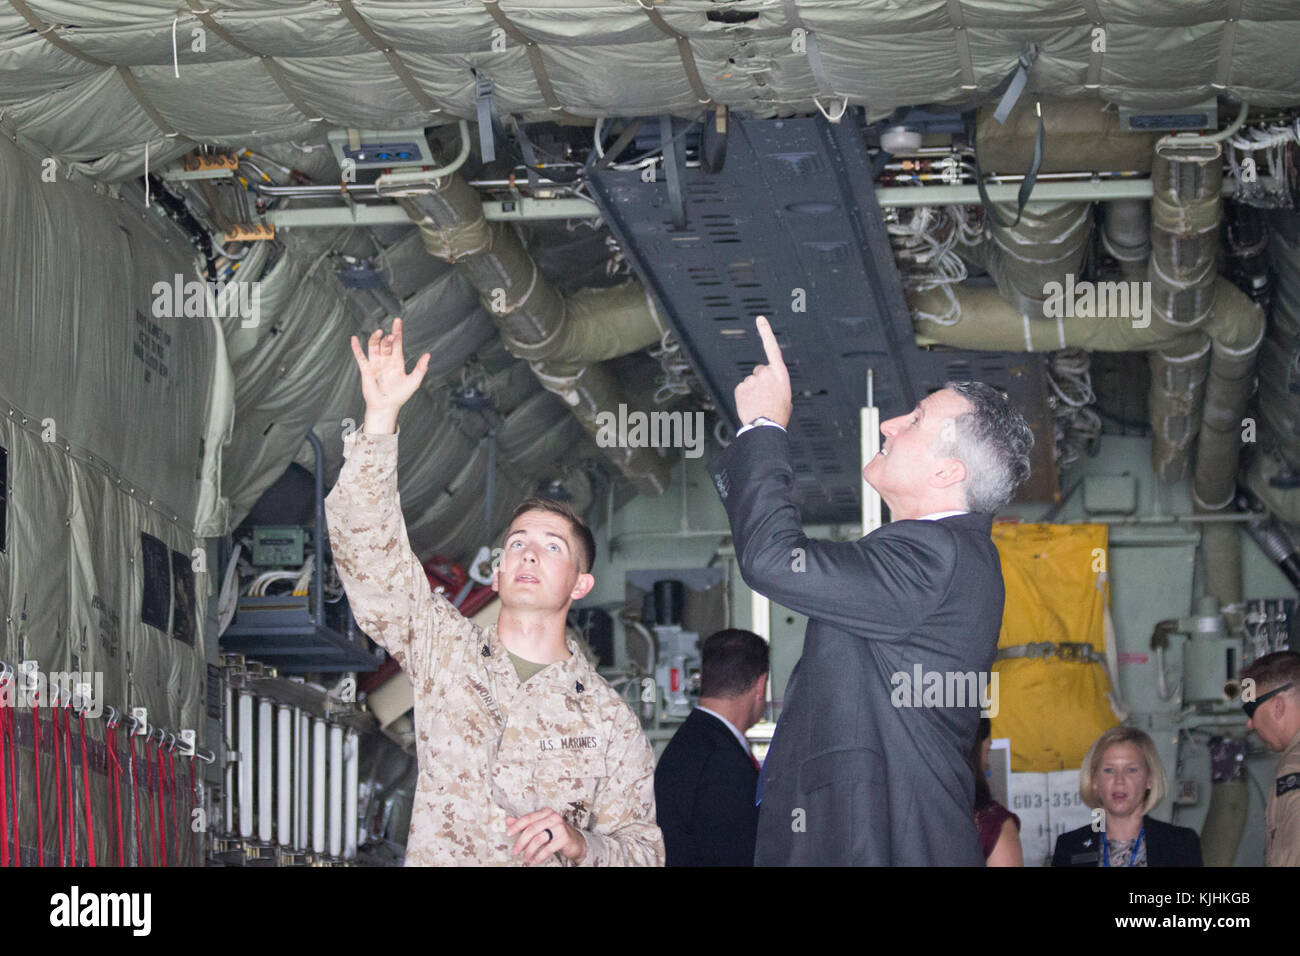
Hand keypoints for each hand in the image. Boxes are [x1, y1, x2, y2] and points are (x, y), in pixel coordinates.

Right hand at [349, 317, 430, 433]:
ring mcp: (375, 364)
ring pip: (374, 347)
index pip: (397, 343)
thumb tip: (428, 355)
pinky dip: (356, 348)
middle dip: (388, 339)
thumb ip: (421, 368)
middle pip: (386, 345)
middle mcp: (385, 360)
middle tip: (390, 336)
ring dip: (375, 339)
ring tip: (378, 332)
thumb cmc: (400, 396)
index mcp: (397, 362)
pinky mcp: (366, 370)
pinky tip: (354, 339)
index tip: (397, 321)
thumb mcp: (414, 381)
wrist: (386, 407)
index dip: (397, 332)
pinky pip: (360, 357)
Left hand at [506, 809, 587, 864]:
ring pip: (538, 839)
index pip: (528, 818)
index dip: (516, 826)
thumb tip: (508, 821)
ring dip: (529, 851)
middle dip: (521, 842)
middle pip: (532, 829)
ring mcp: (559, 827)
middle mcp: (553, 817)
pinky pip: (547, 849)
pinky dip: (538, 856)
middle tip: (515, 851)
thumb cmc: (555, 833)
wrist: (575, 841)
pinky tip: (534, 861)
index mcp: (546, 812)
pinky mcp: (564, 838)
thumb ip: (525, 824)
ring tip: (525, 857)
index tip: (508, 834)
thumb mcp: (540, 826)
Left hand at [734, 315, 791, 426]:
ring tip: (758, 402)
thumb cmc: (778, 414)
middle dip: (760, 380)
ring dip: (752, 389)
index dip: (766, 332)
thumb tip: (768, 385)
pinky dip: (744, 395)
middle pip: (759, 370)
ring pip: (750, 381)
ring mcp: (752, 379)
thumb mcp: (785, 396)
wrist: (766, 426)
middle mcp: (765, 373)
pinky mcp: (741, 387)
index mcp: (780, 374)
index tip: (759, 319)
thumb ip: (776, 384)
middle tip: (764, 395)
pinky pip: (741, 388)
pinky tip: (750, 404)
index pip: (772, 348)